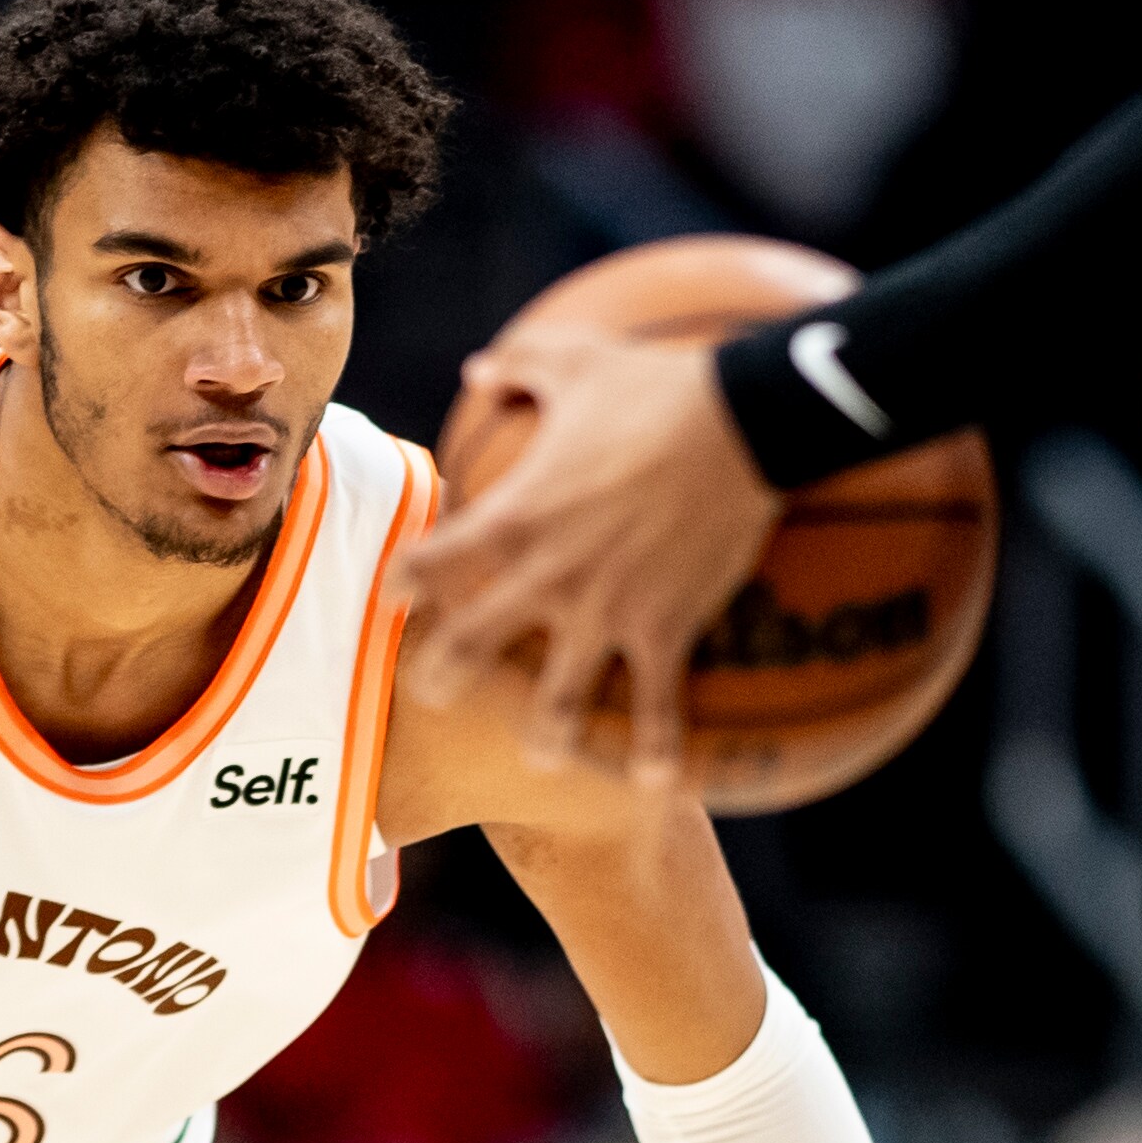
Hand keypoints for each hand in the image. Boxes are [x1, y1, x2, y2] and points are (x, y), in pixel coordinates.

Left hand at [391, 323, 781, 781]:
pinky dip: (657, 748)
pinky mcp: (666, 628)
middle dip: (441, 675)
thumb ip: (519, 365)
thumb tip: (479, 368)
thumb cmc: (658, 384)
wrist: (745, 421)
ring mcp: (607, 609)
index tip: (396, 593)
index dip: (406, 580)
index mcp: (516, 514)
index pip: (433, 559)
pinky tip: (658, 784)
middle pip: (472, 642)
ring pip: (557, 695)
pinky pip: (657, 705)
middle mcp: (549, 573)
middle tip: (431, 694)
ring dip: (544, 734)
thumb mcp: (576, 359)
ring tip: (542, 755)